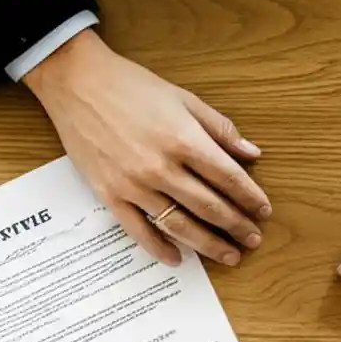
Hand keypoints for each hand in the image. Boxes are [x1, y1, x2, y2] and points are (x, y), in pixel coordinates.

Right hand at [24, 30, 270, 267]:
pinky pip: (139, 231)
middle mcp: (161, 166)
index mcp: (183, 139)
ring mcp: (134, 184)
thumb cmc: (130, 86)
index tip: (263, 211)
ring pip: (180, 224)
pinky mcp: (110, 195)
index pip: (228, 177)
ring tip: (229, 255)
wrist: (77, 83)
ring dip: (209, 244)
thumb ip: (219, 128)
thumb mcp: (183, 98)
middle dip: (236, 226)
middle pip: (210, 206)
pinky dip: (160, 248)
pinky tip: (178, 258)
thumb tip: (251, 153)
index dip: (250, 197)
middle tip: (253, 240)